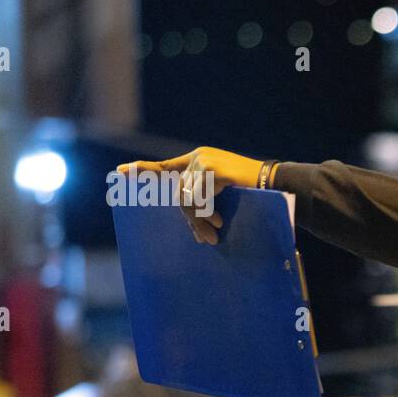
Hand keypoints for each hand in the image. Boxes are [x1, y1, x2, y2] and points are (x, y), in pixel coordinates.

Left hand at [116, 147, 265, 244]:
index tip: (121, 171)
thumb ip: (205, 203)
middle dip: (189, 219)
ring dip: (198, 220)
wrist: (276, 182)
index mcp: (198, 161)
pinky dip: (206, 214)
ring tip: (214, 233)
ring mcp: (203, 162)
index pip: (167, 167)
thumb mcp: (224, 197)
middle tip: (204, 239)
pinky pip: (198, 199)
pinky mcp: (211, 170)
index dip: (144, 170)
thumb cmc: (254, 193)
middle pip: (178, 193)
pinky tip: (219, 221)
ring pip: (186, 199)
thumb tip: (193, 230)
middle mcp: (197, 158)